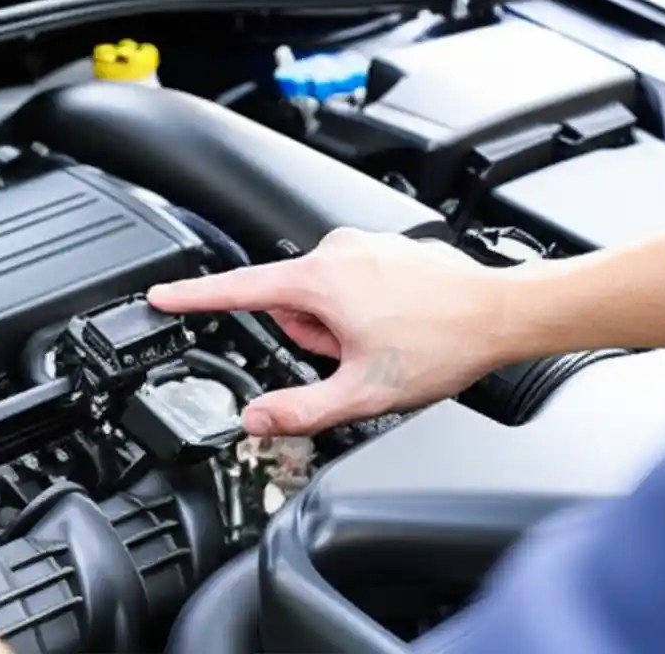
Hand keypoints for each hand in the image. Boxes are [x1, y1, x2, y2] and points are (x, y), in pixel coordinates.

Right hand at [149, 229, 511, 435]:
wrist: (504, 313)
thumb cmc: (443, 343)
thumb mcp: (364, 392)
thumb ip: (300, 410)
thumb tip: (255, 420)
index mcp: (319, 280)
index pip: (237, 290)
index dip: (192, 297)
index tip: (161, 295)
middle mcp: (336, 251)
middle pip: (288, 304)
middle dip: (312, 337)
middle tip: (354, 356)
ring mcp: (362, 245)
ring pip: (320, 295)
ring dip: (339, 325)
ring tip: (383, 340)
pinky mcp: (383, 247)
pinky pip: (349, 281)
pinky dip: (364, 308)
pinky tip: (400, 325)